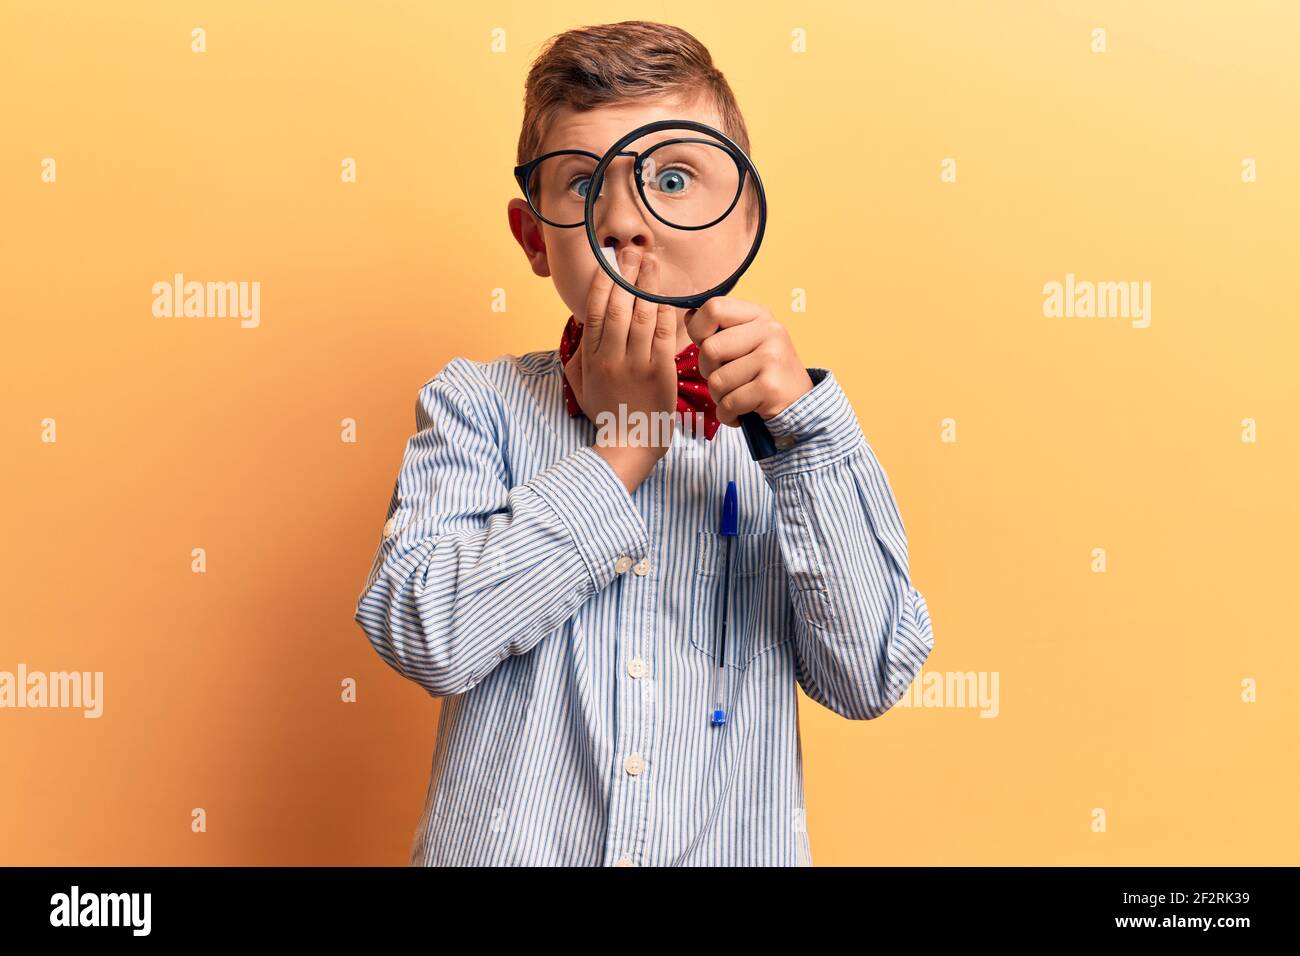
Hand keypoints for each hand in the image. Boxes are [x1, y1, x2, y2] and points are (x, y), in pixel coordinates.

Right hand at [564, 245, 677, 490]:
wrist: (630, 442)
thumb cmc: (606, 412)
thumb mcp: (580, 384)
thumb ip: (578, 354)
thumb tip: (582, 325)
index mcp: (591, 358)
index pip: (594, 312)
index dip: (602, 284)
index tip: (608, 264)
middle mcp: (612, 357)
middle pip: (618, 306)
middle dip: (625, 276)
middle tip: (631, 253)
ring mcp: (637, 364)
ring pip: (642, 315)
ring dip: (648, 285)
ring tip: (651, 263)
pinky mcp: (660, 371)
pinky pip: (664, 334)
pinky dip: (666, 312)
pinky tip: (668, 294)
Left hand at [685, 298, 813, 426]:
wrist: (800, 404)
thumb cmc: (764, 372)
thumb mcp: (747, 341)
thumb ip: (719, 329)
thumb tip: (689, 315)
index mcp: (759, 315)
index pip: (713, 308)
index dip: (699, 330)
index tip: (706, 345)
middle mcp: (769, 331)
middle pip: (709, 349)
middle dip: (708, 371)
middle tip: (726, 380)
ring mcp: (772, 358)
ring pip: (716, 381)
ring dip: (719, 397)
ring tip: (737, 397)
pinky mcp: (771, 386)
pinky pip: (728, 403)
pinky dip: (728, 415)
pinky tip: (741, 413)